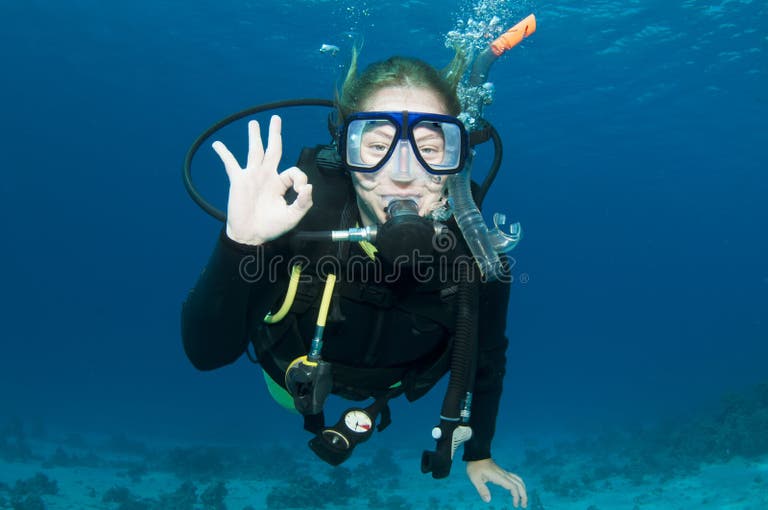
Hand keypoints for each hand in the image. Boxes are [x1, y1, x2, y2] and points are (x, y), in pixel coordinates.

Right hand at [212, 115, 312, 244]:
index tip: (301, 191)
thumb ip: (303, 203)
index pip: (294, 171)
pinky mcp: (238, 180)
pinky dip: (224, 153)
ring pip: (254, 151)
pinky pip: (230, 164)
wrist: (251, 235)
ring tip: (253, 123)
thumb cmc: (271, 227)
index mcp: (281, 184)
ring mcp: (252, 176)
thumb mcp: (292, 217)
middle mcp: (267, 176)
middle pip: (273, 150)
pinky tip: (218, 145)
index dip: (301, 179)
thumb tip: (309, 187)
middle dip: (275, 134)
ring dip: (254, 136)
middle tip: (275, 119)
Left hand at [467, 458, 526, 507]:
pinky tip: (516, 491)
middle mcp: (503, 474)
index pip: (512, 486)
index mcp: (498, 477)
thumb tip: (488, 500)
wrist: (476, 454)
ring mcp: (504, 472)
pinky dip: (518, 485)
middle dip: (523, 494)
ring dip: (522, 489)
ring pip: (518, 480)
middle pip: (519, 483)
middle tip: (523, 505)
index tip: (515, 505)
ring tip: (523, 499)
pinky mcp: (502, 472)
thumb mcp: (475, 478)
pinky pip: (514, 478)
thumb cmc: (475, 466)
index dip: (516, 496)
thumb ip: (482, 489)